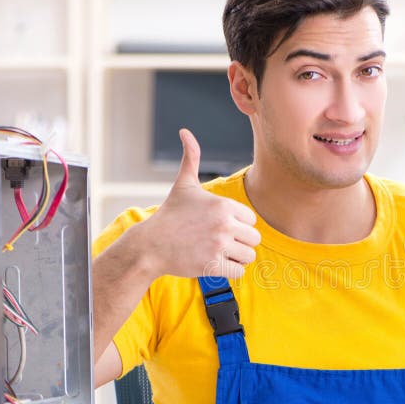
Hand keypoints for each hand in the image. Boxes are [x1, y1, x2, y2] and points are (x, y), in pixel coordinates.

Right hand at [140, 128, 260, 278]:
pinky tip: (214, 264)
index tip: (220, 226)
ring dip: (236, 258)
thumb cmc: (170, 215)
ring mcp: (218, 245)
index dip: (239, 225)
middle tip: (220, 242)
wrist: (150, 244)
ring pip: (249, 256)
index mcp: (223, 205)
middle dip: (240, 243)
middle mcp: (223, 224)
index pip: (251, 220)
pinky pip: (239, 272)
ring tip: (218, 253)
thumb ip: (191, 158)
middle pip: (254, 239)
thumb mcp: (183, 185)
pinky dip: (230, 271)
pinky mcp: (212, 265)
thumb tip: (185, 131)